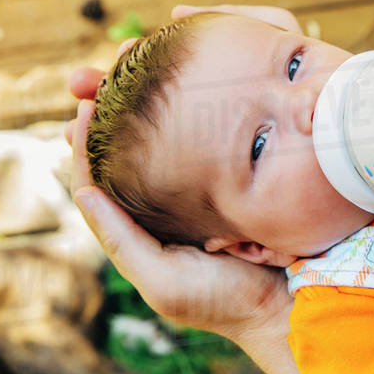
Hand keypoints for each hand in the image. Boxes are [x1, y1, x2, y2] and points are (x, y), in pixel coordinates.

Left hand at [64, 3, 302, 341]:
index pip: (97, 182)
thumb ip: (122, 240)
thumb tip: (82, 193)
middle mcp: (165, 208)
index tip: (82, 108)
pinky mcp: (233, 178)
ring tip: (129, 70)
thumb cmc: (224, 301)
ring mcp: (199, 191)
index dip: (84, 146)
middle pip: (121, 154)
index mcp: (140, 232)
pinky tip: (186, 88)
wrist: (291, 303)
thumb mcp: (163, 280)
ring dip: (141, 107)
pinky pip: (202, 141)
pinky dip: (187, 115)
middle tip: (92, 78)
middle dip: (103, 116)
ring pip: (159, 140)